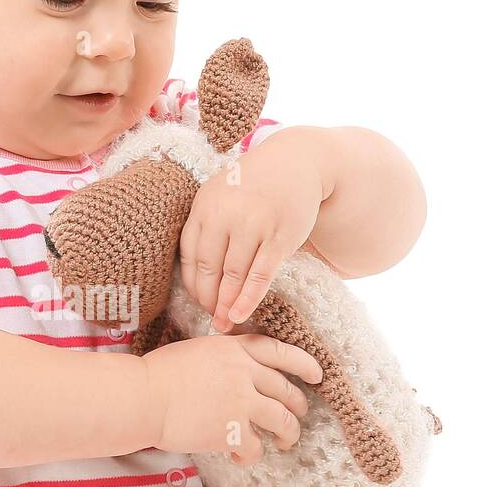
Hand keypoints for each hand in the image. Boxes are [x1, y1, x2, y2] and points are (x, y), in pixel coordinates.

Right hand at [144, 333, 323, 464]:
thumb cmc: (159, 374)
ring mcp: (241, 401)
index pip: (281, 352)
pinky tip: (239, 458)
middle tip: (295, 416)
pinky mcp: (232, 430)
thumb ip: (224, 357)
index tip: (318, 375)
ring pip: (283, 420)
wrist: (143, 397)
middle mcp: (244, 373)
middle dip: (298, 406)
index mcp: (235, 349)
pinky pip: (255, 447)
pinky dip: (250, 456)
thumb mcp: (197, 350)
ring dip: (288, 434)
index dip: (305, 364)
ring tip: (284, 441)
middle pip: (287, 390)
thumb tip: (239, 373)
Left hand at [179, 128, 327, 332]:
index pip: (189, 254)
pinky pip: (260, 275)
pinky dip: (248, 299)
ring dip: (227, 304)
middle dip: (208, 299)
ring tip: (224, 324)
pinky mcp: (279, 236)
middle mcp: (224, 214)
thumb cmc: (254, 186)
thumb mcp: (221, 195)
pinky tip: (240, 315)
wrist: (297, 162)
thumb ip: (206, 226)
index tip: (197, 302)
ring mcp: (253, 225)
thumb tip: (195, 276)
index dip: (192, 284)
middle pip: (209, 268)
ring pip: (233, 275)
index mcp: (204, 206)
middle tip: (211, 320)